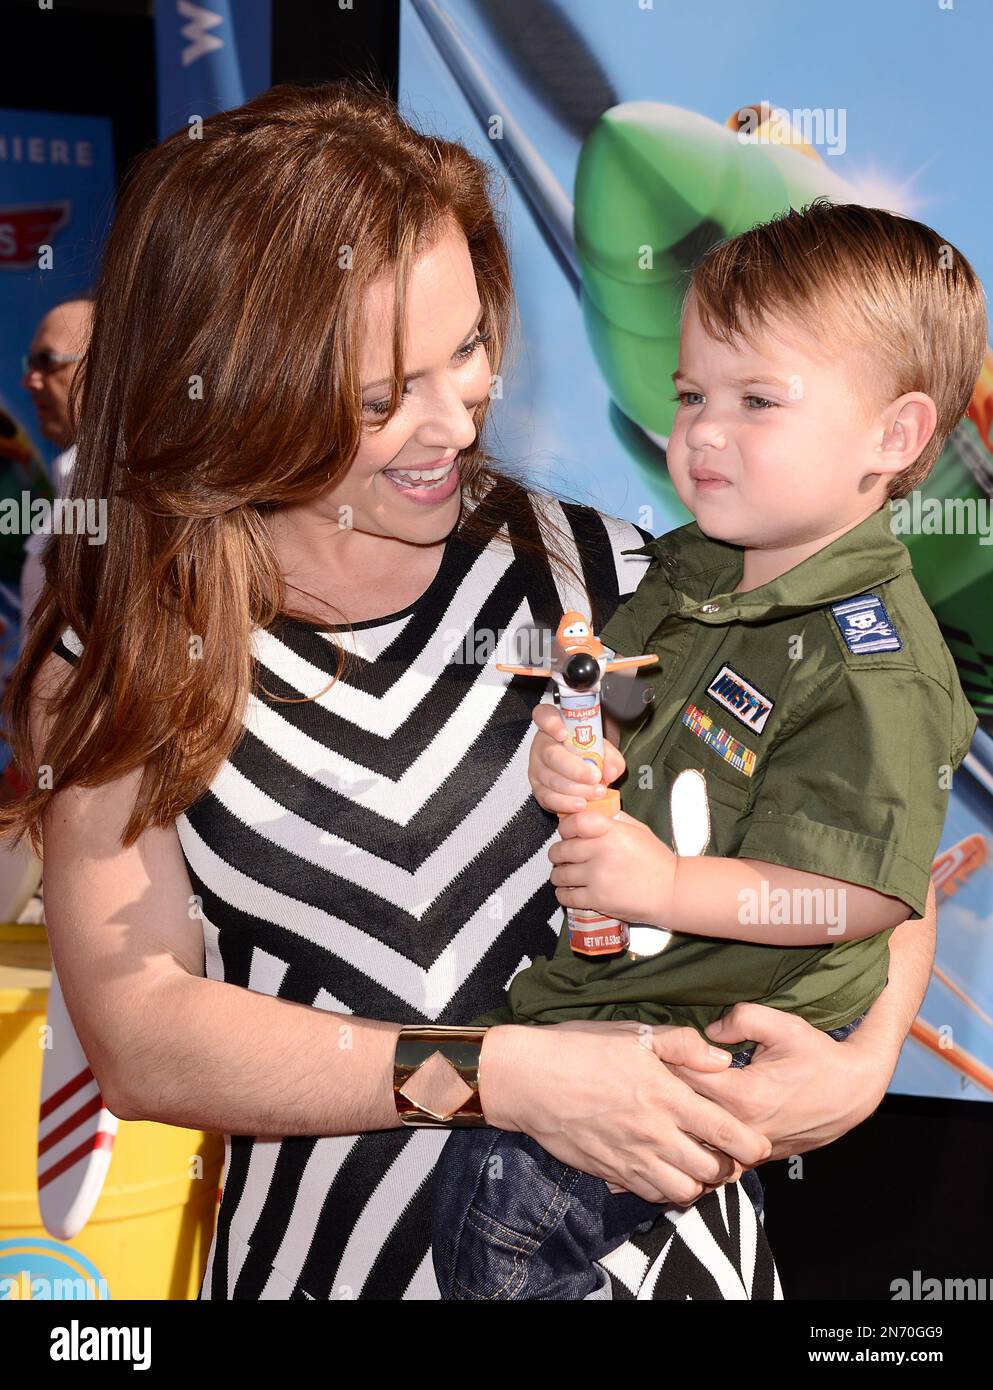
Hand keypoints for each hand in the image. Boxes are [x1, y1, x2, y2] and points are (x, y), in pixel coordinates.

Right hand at [478, 1020, 771, 1205]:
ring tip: (698, 1163)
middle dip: (729, 1166)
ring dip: (700, 1181)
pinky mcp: (612, 1172)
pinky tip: (666, 1168)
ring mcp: (632, 1158)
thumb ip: (683, 1044)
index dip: (751, 1144)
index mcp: (665, 1095)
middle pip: (712, 1170)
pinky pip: (653, 1196)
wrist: (530, 1079)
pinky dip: (669, 1189)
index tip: (758, 1144)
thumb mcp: (634, 1033)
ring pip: (686, 1190)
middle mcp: (654, 1133)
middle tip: (729, 1153)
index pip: (725, 1132)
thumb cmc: (580, 1048)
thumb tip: (722, 1059)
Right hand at [528, 703, 625, 813]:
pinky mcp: (538, 790)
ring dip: (576, 789)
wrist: (580, 774)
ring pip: (552, 779)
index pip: (544, 715)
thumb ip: (610, 757)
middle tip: (595, 776)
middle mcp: (541, 745)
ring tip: (596, 792)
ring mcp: (537, 768)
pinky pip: (549, 798)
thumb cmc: (588, 754)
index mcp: (554, 725)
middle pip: (551, 754)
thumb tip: (610, 772)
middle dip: (575, 768)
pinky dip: (566, 803)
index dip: (551, 723)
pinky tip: (581, 804)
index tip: (564, 733)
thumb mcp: (602, 748)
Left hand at [550, 808, 675, 926]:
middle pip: (560, 850)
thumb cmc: (656, 860)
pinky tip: (569, 891)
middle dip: (558, 855)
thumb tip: (589, 812)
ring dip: (559, 875)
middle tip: (563, 858)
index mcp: (611, 831)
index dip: (565, 829)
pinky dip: (564, 894)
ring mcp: (598, 876)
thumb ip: (613, 820)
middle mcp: (601, 851)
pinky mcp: (597, 900)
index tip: (567, 835)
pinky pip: (566, 896)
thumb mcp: (638, 830)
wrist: (672, 891)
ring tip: (566, 875)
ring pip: (559, 875)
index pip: (574, 823)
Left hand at [666, 1002, 888, 1160]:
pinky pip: (717, 1154)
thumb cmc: (818, 1055)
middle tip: (651, 1068)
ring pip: (697, 1139)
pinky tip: (692, 1119)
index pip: (685, 1077)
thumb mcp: (782, 1024)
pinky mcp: (756, 1161)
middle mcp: (742, 1128)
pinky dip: (701, 1139)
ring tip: (667, 1094)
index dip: (668, 1058)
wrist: (853, 1093)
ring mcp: (749, 1150)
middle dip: (666, 1087)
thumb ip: (740, 1019)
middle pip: (684, 1110)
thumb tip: (708, 1030)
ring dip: (682, 1116)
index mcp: (743, 1095)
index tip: (657, 1045)